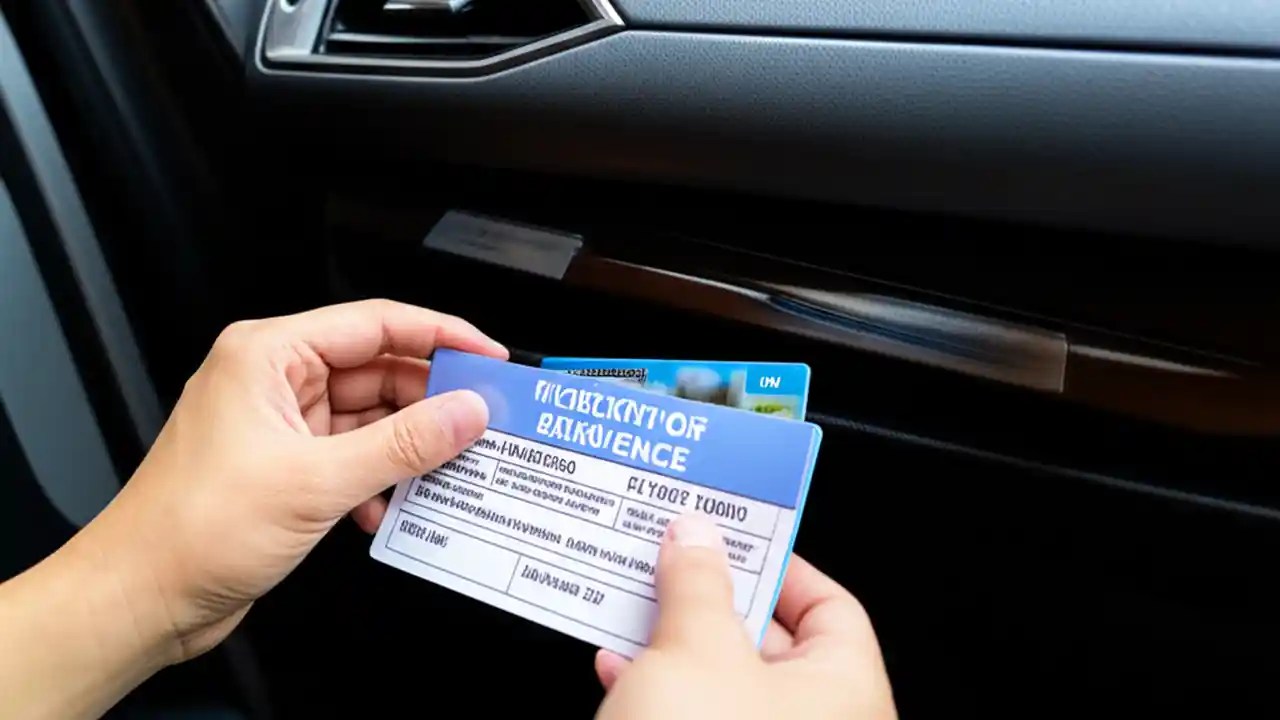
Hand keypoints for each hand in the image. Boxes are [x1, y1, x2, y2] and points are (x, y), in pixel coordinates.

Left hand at [113, 299, 506, 656]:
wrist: (140, 597)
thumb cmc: (191, 529)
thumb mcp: (316, 482)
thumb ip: (402, 444)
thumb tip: (464, 413)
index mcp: (267, 355)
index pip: (374, 323)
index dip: (439, 335)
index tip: (486, 355)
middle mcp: (273, 380)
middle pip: (378, 369)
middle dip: (430, 398)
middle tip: (482, 419)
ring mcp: (280, 425)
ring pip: (370, 417)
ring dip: (407, 446)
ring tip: (448, 466)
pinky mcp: (286, 466)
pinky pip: (354, 455)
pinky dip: (380, 478)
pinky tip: (390, 507)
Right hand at [593, 514, 896, 719]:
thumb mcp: (693, 653)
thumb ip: (696, 584)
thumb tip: (696, 536)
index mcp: (846, 693)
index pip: (830, 607)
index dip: (778, 566)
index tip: (729, 536)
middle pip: (772, 643)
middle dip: (711, 600)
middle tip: (669, 558)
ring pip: (725, 683)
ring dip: (674, 643)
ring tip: (631, 603)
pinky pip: (697, 718)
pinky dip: (661, 692)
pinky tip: (616, 670)